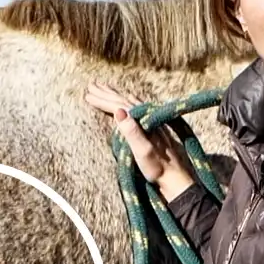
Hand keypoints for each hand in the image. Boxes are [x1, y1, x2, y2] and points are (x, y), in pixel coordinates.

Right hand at [85, 81, 195, 201]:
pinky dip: (128, 101)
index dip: (103, 100)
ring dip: (116, 95)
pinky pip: (137, 107)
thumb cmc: (157, 168)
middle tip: (91, 85)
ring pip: (131, 102)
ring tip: (105, 89)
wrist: (175, 177)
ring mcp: (153, 120)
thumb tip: (118, 111)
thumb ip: (131, 131)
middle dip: (107, 93)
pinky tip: (128, 101)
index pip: (119, 106)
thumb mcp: (141, 151)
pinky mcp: (154, 127)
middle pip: (124, 100)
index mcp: (143, 120)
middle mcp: (149, 116)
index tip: (87, 95)